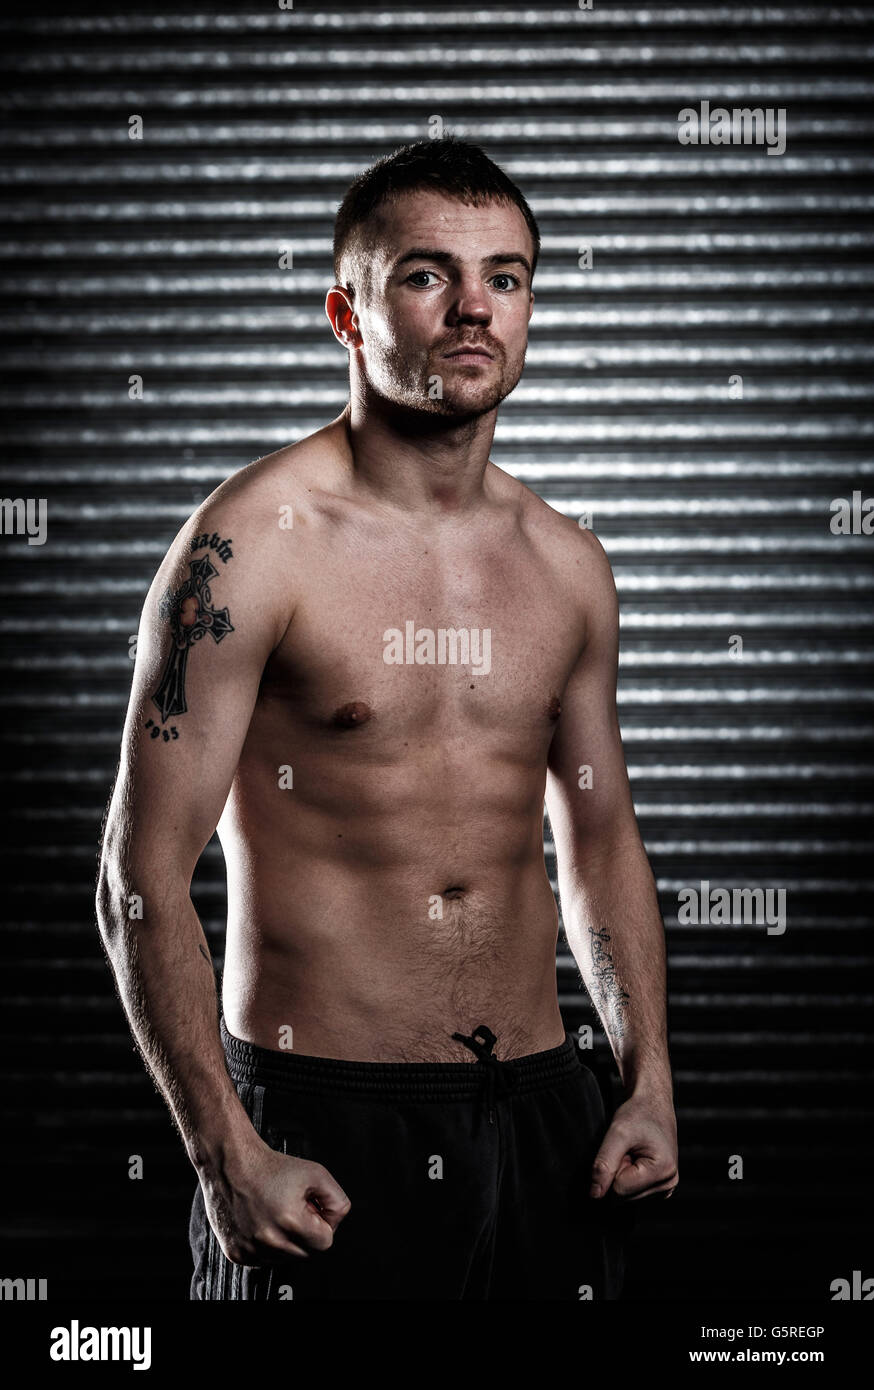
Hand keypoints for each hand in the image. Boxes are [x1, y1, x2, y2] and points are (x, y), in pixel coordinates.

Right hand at [201, 1133, 351, 1264]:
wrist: (232, 1164)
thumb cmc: (271, 1167)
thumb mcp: (317, 1173)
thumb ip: (338, 1201)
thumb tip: (335, 1223)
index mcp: (291, 1221)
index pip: (325, 1243)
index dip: (322, 1224)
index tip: (311, 1209)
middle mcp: (269, 1240)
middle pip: (305, 1254)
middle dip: (305, 1234)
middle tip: (293, 1209)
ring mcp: (251, 1250)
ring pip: (284, 1259)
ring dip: (285, 1241)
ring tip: (276, 1214)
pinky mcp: (236, 1253)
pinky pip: (262, 1260)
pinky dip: (266, 1245)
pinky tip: (261, 1222)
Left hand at [589, 1092, 677, 1201]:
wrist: (653, 1104)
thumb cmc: (638, 1113)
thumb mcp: (617, 1133)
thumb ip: (604, 1164)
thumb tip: (595, 1195)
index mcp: (663, 1171)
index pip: (619, 1190)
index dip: (612, 1168)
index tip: (622, 1148)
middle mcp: (668, 1184)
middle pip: (623, 1196)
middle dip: (618, 1172)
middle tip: (626, 1149)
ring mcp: (666, 1187)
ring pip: (627, 1196)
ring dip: (622, 1173)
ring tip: (632, 1152)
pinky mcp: (660, 1187)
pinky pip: (633, 1193)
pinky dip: (628, 1177)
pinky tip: (635, 1159)